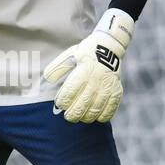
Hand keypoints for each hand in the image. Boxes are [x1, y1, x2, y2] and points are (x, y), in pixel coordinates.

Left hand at [42, 8, 134, 122]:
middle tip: (67, 115)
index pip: (69, 93)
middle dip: (72, 115)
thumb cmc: (86, 53)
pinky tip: (94, 115)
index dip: (62, 102)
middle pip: (81, 106)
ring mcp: (107, 88)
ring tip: (80, 116)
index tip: (59, 104)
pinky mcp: (116, 92)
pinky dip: (101, 117)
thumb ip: (57, 68)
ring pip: (95, 111)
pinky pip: (109, 111)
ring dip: (85, 117)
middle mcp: (96, 80)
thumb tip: (47, 80)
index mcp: (83, 71)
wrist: (109, 47)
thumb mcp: (69, 55)